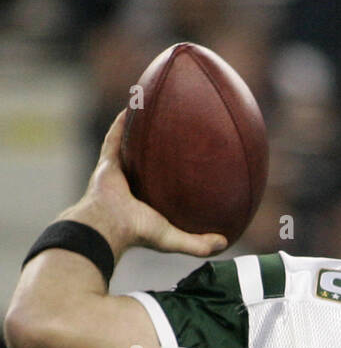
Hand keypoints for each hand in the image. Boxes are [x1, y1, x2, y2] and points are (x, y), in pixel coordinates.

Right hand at [59, 111, 226, 261]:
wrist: (108, 224)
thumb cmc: (138, 232)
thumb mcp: (174, 239)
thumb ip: (198, 243)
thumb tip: (225, 242)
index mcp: (146, 201)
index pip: (162, 184)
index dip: (174, 173)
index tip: (190, 161)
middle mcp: (132, 184)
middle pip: (147, 160)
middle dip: (158, 146)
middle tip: (175, 129)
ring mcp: (118, 171)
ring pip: (131, 145)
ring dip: (140, 129)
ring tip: (153, 109)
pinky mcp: (107, 161)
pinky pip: (115, 136)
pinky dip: (122, 121)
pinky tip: (134, 104)